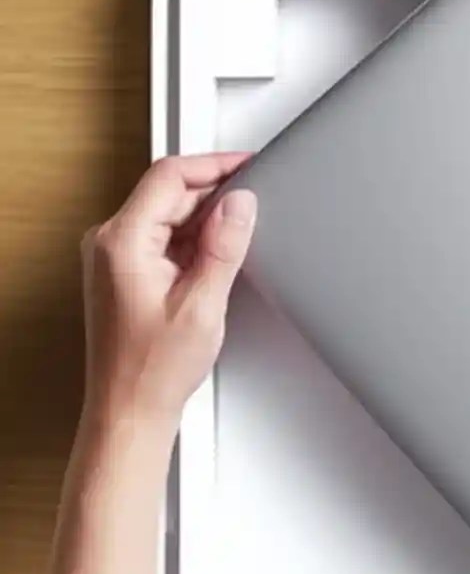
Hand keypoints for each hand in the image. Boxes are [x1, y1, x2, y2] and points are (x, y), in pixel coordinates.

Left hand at [81, 153, 257, 427]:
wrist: (130, 409)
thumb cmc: (153, 370)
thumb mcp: (203, 304)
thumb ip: (224, 247)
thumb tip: (240, 203)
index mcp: (122, 242)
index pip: (169, 176)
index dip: (214, 164)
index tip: (246, 164)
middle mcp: (110, 243)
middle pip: (169, 192)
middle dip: (215, 194)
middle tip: (255, 203)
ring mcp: (115, 256)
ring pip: (169, 214)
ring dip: (207, 221)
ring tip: (238, 242)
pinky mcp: (126, 271)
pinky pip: (165, 237)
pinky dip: (195, 242)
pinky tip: (217, 262)